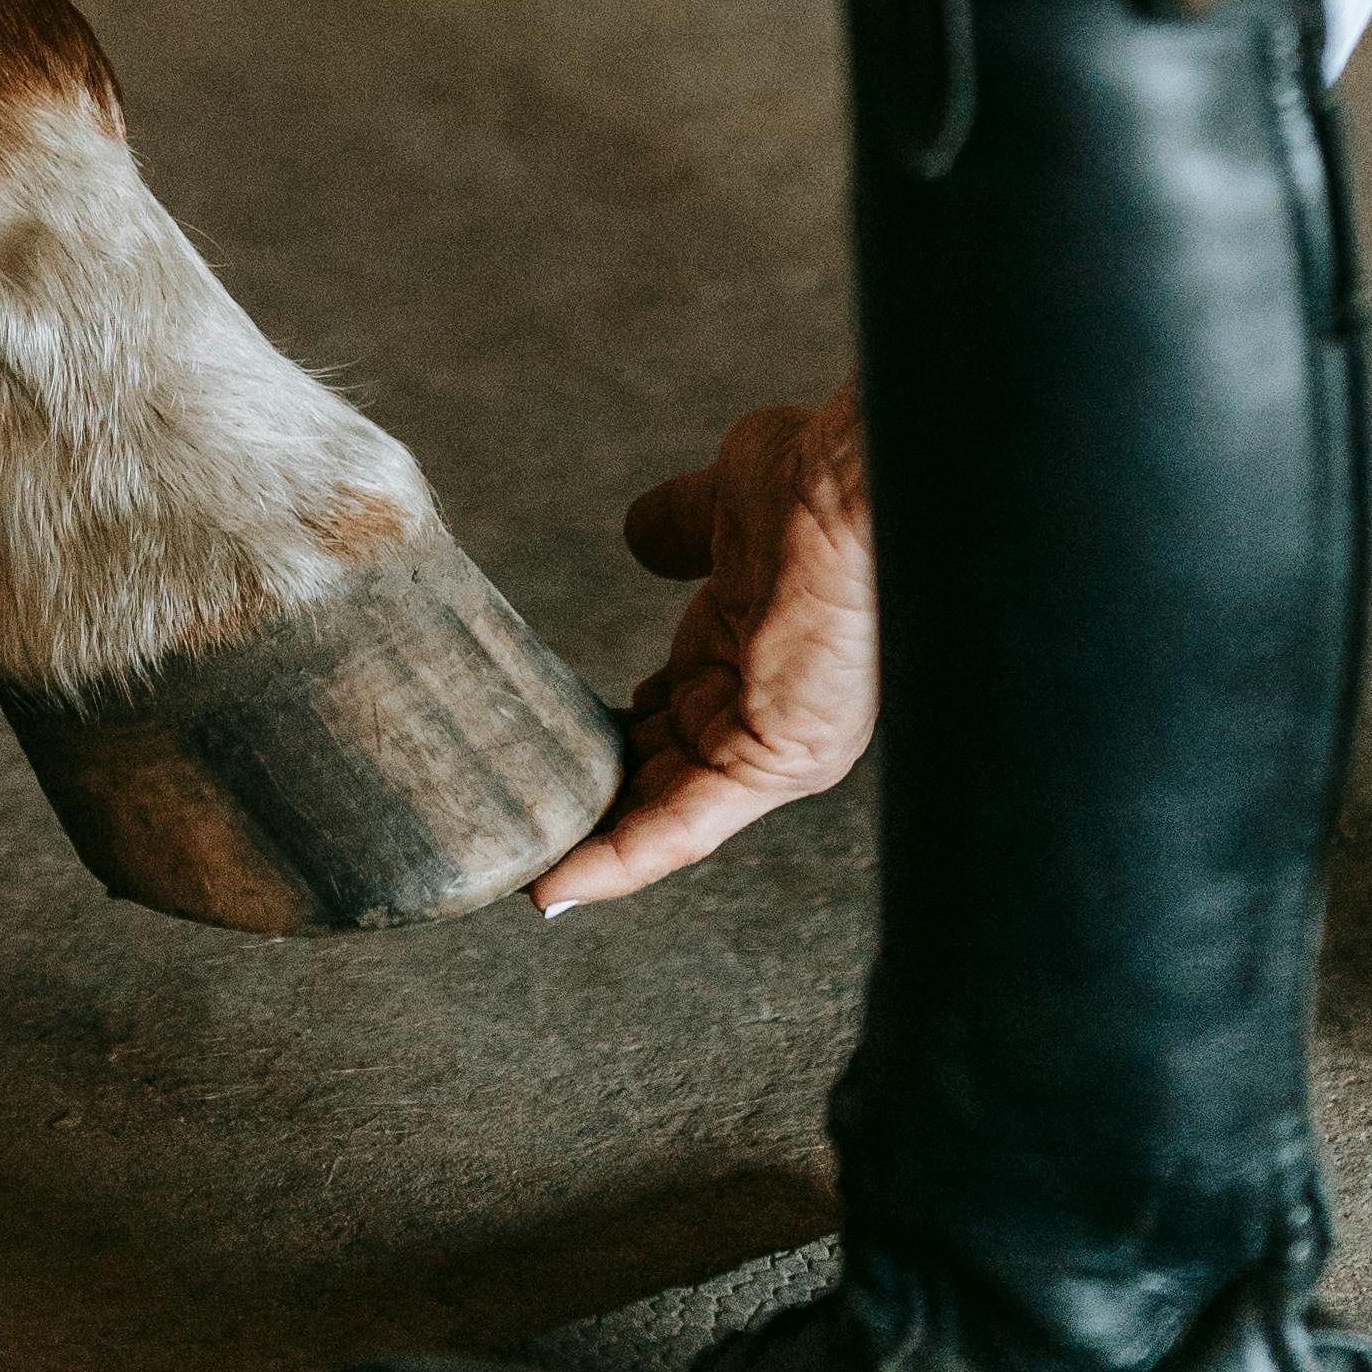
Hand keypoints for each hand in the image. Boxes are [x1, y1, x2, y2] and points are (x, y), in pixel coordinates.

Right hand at [535, 385, 875, 915]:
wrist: (849, 487)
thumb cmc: (809, 485)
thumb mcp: (722, 506)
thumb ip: (680, 529)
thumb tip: (635, 534)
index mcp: (749, 655)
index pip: (672, 716)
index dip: (615, 736)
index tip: (551, 748)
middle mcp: (759, 712)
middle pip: (663, 775)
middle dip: (598, 803)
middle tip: (522, 827)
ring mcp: (764, 744)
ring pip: (664, 816)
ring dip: (596, 851)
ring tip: (524, 881)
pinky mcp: (765, 765)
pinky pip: (680, 829)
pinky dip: (617, 860)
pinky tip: (559, 886)